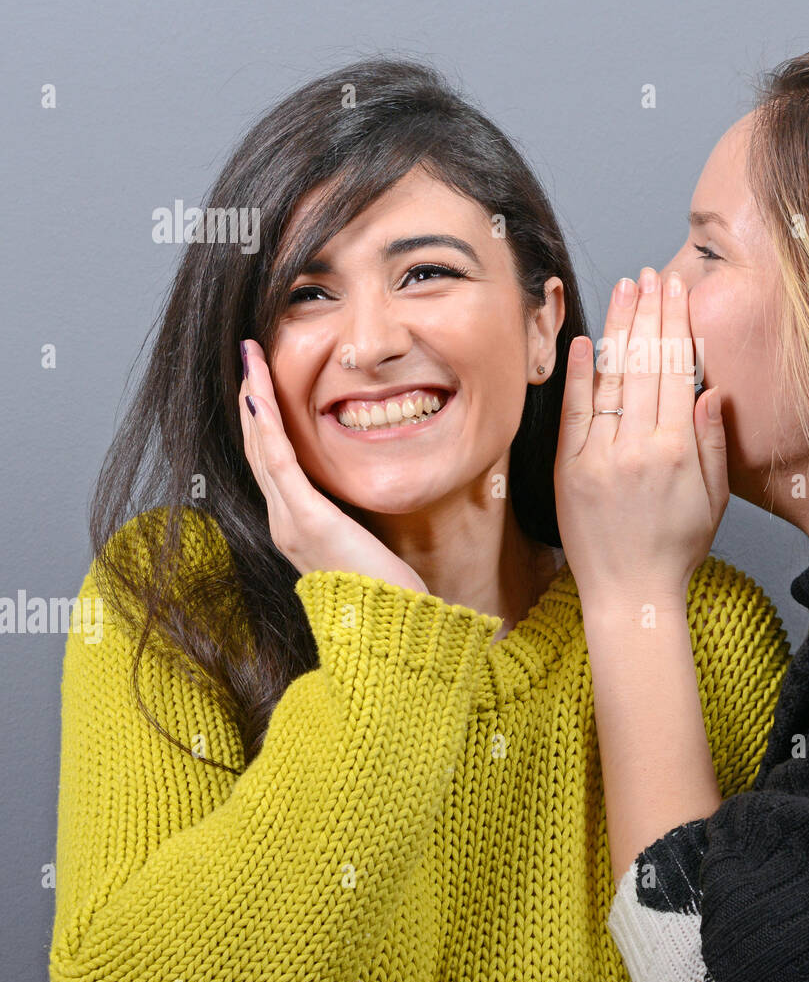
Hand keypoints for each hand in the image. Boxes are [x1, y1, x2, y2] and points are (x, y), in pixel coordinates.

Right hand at [238, 339, 427, 591]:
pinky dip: (268, 429)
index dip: (263, 417)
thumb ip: (356, 519)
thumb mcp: (367, 544)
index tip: (260, 378)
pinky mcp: (308, 522)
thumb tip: (362, 498)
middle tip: (248, 352)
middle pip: (258, 446)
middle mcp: (284, 521)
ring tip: (249, 358)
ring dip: (255, 398)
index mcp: (297, 524)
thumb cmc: (386, 592)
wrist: (387, 630)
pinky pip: (280, 466)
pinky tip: (260, 397)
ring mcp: (290, 522)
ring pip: (262, 448)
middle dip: (252, 395)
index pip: (272, 459)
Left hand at [554, 267, 728, 611]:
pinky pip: (575, 413)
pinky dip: (578, 376)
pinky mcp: (569, 470)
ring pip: (611, 380)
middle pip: (643, 366)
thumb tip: (710, 390)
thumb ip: (711, 442)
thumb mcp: (713, 499)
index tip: (675, 292)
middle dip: (648, 314)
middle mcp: (636, 449)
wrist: (630, 595)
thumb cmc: (676, 550)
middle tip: (650, 275)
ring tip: (625, 291)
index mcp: (676, 452)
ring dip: (618, 330)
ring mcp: (598, 458)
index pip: (675, 372)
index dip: (675, 326)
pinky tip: (584, 343)